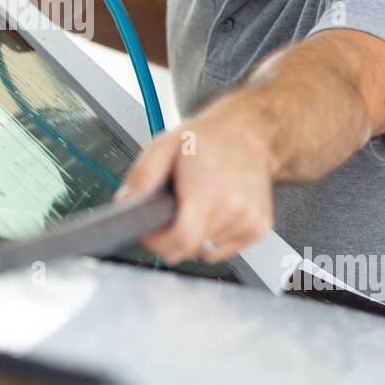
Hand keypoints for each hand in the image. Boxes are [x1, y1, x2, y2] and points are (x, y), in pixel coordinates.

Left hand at [115, 87, 275, 264]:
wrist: (247, 133)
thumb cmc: (207, 139)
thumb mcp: (164, 145)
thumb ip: (142, 176)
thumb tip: (125, 203)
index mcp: (208, 187)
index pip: (182, 240)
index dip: (158, 243)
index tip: (149, 232)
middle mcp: (233, 206)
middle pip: (190, 248)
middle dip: (171, 236)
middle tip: (170, 210)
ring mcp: (250, 219)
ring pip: (204, 251)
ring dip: (194, 234)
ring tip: (198, 201)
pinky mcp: (259, 227)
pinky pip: (222, 249)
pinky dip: (212, 236)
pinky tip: (214, 209)